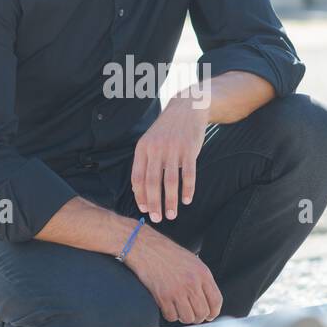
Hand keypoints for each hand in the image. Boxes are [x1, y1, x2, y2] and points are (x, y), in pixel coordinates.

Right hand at [123, 224, 221, 323]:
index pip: (216, 300)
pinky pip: (171, 316)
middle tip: (193, 314)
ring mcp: (177, 291)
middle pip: (202, 313)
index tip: (210, 315)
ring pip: (188, 318)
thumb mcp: (193, 261)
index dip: (214, 312)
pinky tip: (169, 308)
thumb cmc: (168, 253)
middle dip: (198, 317)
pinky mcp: (163, 297)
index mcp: (202, 274)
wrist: (147, 248)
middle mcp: (192, 283)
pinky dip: (171, 315)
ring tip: (181, 311)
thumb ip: (202, 279)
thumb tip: (207, 299)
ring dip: (184, 317)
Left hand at [132, 93, 209, 222]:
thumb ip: (145, 162)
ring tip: (172, 214)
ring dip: (170, 201)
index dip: (140, 196)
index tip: (145, 210)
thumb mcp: (150, 141)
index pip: (137, 177)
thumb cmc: (167, 130)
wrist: (187, 108)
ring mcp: (173, 149)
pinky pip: (188, 174)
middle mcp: (156, 149)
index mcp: (142, 148)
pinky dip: (188, 189)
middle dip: (154, 204)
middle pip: (152, 182)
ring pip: (170, 181)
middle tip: (158, 219)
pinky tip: (187, 200)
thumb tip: (140, 191)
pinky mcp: (189, 149)